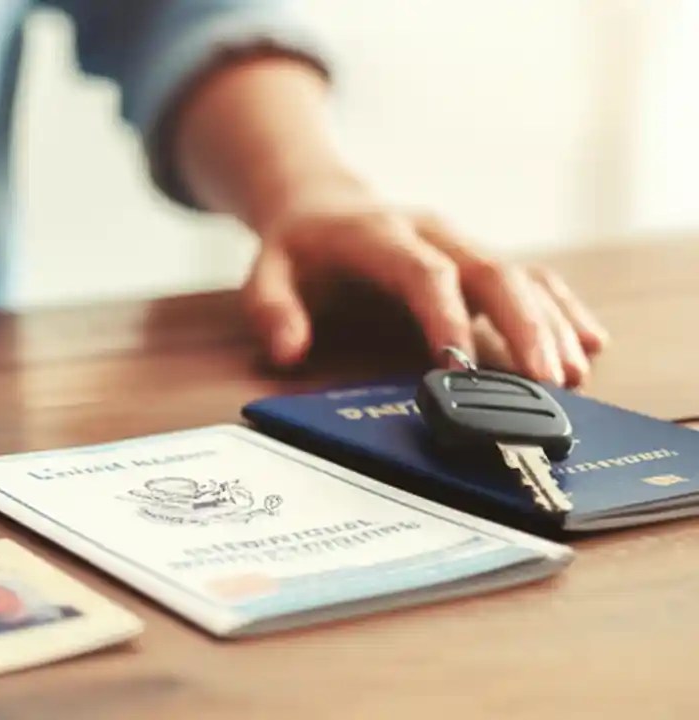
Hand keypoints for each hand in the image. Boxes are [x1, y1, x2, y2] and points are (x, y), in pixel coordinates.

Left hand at [241, 184, 608, 385]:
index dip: (446, 316)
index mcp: (379, 235)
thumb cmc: (297, 249)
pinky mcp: (478, 260)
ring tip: (571, 378)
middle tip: (546, 380)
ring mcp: (462, 245)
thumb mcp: (266, 272)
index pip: (422, 272)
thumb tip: (288, 350)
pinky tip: (589, 343)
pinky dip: (560, 309)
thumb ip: (272, 310)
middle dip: (522, 326)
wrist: (322, 204)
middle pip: (490, 272)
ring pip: (519, 277)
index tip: (460, 366)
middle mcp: (432, 233)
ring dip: (549, 325)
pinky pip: (531, 278)